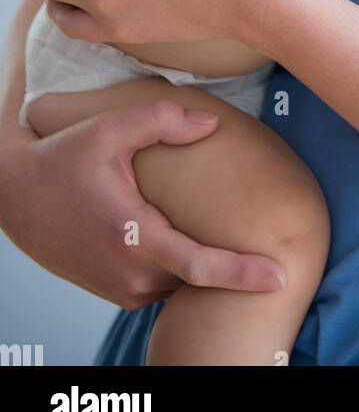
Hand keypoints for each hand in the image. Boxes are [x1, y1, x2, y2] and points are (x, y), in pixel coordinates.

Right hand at [0, 104, 287, 307]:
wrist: (16, 195)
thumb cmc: (64, 157)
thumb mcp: (110, 128)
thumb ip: (163, 121)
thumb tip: (213, 126)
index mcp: (133, 235)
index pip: (198, 264)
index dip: (242, 273)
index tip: (280, 276)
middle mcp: (128, 272)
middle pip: (197, 277)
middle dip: (233, 266)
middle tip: (272, 251)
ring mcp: (120, 287)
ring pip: (180, 282)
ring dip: (201, 264)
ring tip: (230, 241)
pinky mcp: (114, 290)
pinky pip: (161, 283)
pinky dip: (179, 266)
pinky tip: (186, 239)